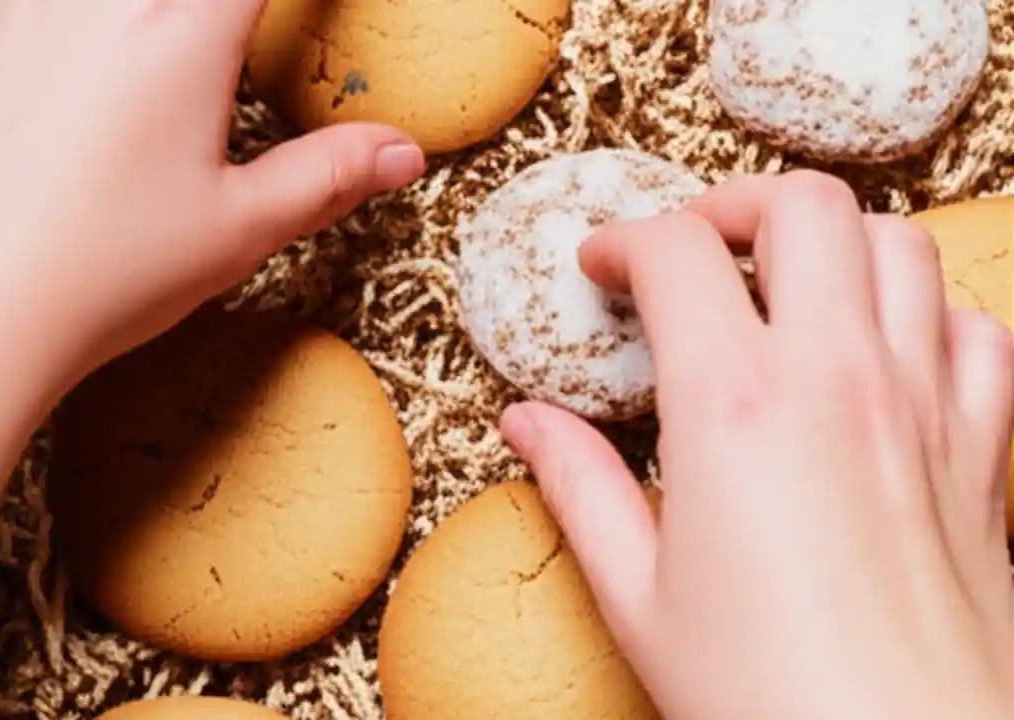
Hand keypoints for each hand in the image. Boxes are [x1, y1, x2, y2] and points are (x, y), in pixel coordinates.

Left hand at [0, 0, 423, 388]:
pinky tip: (25, 26)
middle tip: (196, 35)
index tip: (287, 12)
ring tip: (121, 38)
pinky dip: (2, 1)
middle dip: (194, 7)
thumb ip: (327, 176)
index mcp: (180, 32)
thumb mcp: (234, 234)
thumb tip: (402, 152)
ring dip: (112, 6)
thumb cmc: (89, 281)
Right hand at [502, 171, 1013, 718]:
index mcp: (734, 407)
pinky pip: (981, 332)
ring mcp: (927, 408)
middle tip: (693, 247)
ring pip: (901, 246)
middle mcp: (840, 380)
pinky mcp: (984, 454)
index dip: (625, 240)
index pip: (678, 253)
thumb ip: (580, 486)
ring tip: (784, 283)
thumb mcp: (637, 596)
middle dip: (736, 203)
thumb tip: (527, 421)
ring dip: (834, 241)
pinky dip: (931, 312)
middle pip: (806, 207)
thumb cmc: (764, 701)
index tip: (601, 267)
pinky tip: (885, 348)